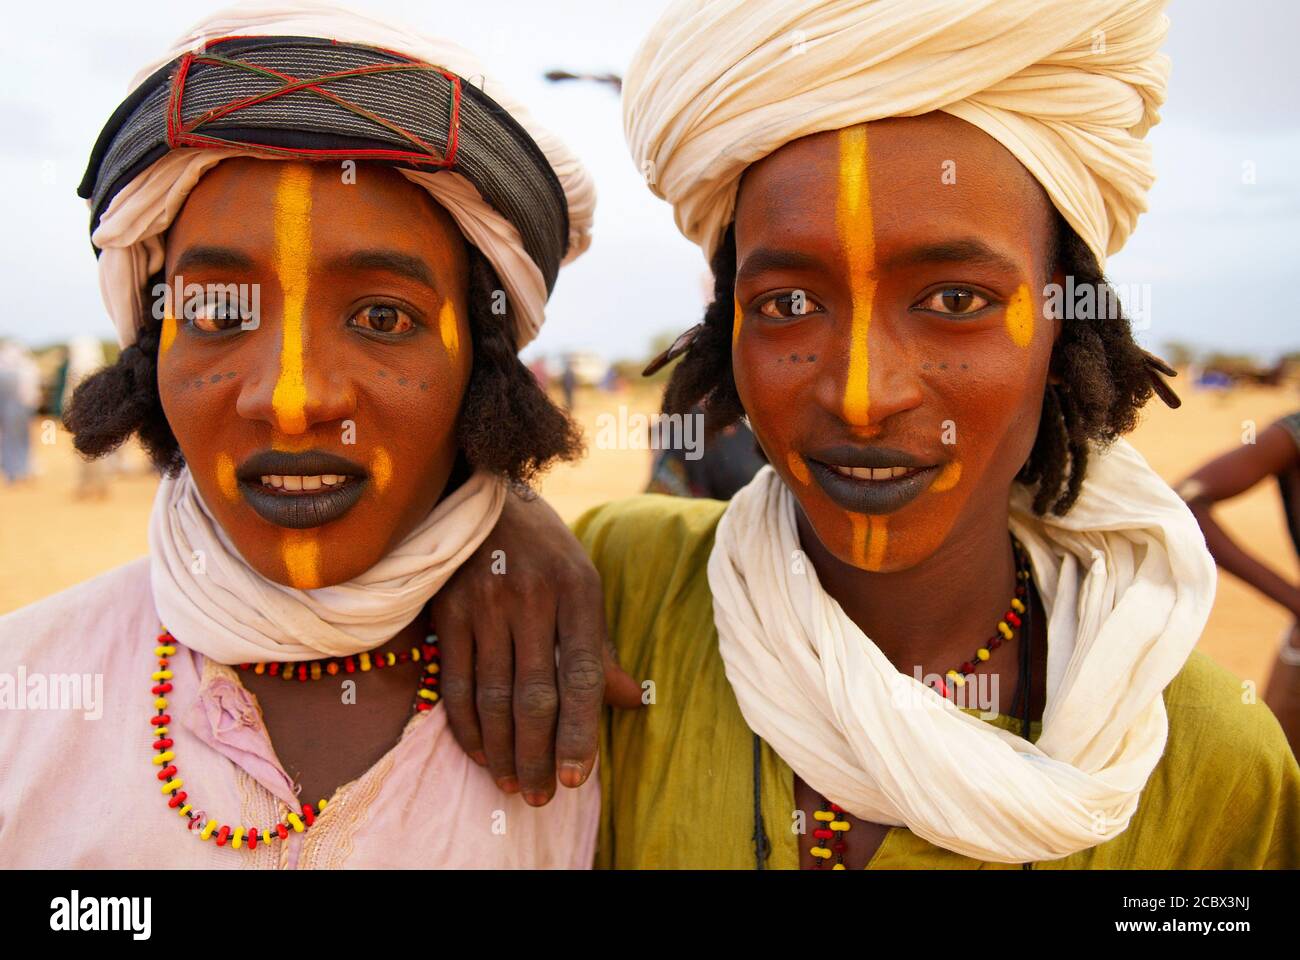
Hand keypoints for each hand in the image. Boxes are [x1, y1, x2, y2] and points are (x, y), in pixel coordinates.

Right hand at [428, 488, 641, 805]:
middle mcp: (532, 598)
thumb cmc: (543, 548)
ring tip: (512, 785)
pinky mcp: (447, 612)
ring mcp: (485, 605)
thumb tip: (632, 701)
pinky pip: (457, 684)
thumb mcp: (583, 582)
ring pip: (494, 698)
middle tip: (542, 796)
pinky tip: (479, 753)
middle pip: (535, 696)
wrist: (477, 494)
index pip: (582, 675)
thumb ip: (600, 646)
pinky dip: (467, 727)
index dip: (580, 732)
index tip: (578, 777)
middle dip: (538, 755)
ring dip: (502, 751)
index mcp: (577, 590)